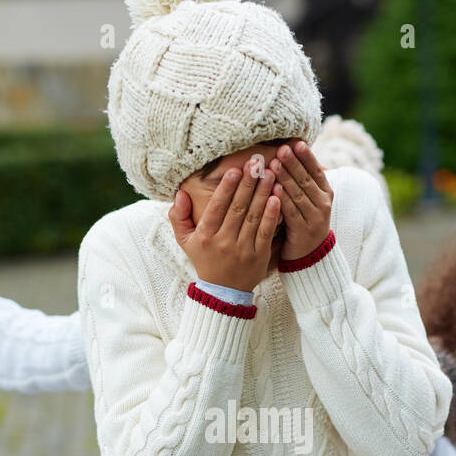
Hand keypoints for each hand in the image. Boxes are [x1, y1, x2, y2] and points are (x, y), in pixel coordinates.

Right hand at [168, 162, 280, 292]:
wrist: (223, 292)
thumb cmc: (204, 259)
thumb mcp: (184, 240)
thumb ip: (178, 216)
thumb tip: (180, 193)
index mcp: (206, 235)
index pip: (217, 207)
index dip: (226, 188)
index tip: (235, 170)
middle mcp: (224, 242)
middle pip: (237, 208)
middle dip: (248, 184)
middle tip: (256, 163)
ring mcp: (243, 249)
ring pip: (253, 217)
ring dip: (262, 193)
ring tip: (269, 174)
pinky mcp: (259, 256)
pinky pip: (266, 232)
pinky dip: (272, 215)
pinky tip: (277, 198)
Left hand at [269, 140, 332, 260]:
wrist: (310, 256)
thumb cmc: (304, 220)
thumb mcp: (309, 198)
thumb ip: (303, 179)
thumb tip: (294, 148)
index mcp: (326, 192)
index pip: (316, 170)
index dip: (307, 156)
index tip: (296, 143)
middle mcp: (323, 204)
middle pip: (306, 180)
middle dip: (294, 163)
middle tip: (282, 149)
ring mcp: (314, 218)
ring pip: (298, 194)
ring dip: (286, 178)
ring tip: (274, 164)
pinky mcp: (303, 232)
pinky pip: (292, 213)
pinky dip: (283, 200)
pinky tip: (274, 189)